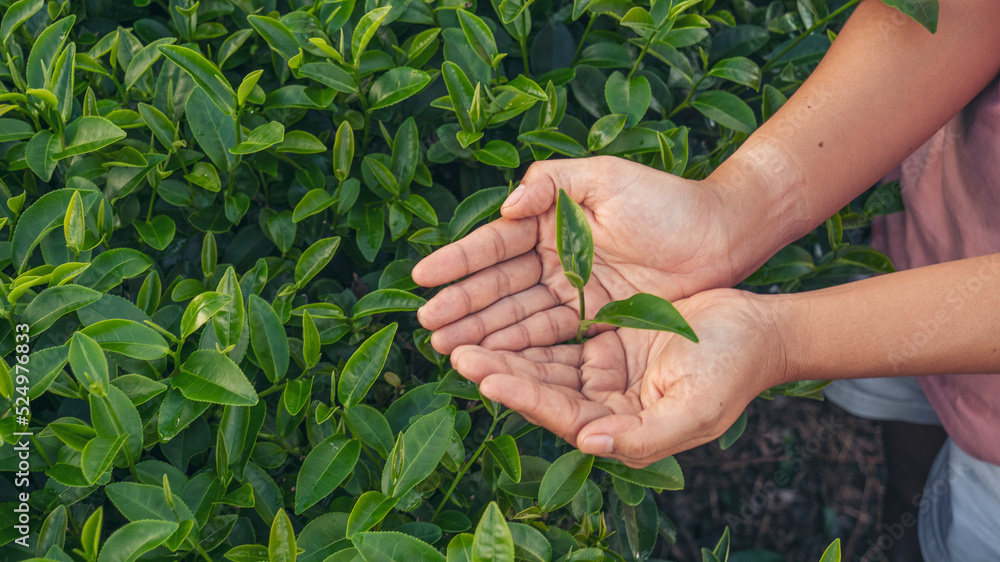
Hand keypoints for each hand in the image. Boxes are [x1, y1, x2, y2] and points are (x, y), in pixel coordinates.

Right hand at [412, 156, 743, 354]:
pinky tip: (490, 357)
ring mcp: (573, 291)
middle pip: (499, 285)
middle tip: (427, 324)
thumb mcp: (605, 177)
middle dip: (462, 304)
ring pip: (518, 314)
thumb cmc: (664, 199)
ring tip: (445, 348)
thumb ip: (551, 184)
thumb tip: (504, 208)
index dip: (458, 260)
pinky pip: (551, 336)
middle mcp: (555, 257)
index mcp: (550, 219)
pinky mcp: (594, 320)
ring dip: (482, 330)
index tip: (423, 277)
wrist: (719, 236)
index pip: (495, 243)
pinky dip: (519, 347)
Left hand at [448, 289, 787, 466]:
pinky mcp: (606, 338)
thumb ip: (645, 437)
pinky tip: (502, 308)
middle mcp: (604, 403)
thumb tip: (589, 443)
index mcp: (620, 425)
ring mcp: (603, 369)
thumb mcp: (696, 409)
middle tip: (454, 349)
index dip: (523, 394)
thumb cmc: (734, 371)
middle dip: (498, 368)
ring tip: (462, 330)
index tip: (485, 376)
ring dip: (505, 345)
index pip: (561, 413)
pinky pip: (560, 331)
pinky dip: (531, 323)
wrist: (760, 331)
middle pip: (541, 386)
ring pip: (544, 359)